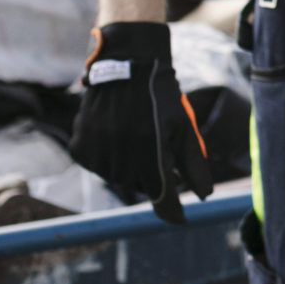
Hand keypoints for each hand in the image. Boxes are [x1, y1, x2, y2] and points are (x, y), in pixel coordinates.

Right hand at [68, 22, 213, 222]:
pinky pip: (97, 166)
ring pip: (117, 177)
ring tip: (134, 136)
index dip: (171, 210)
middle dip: (152, 174)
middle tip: (154, 147)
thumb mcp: (183, 127)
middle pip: (140, 186)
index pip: (162, 195)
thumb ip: (193, 164)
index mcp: (151, 151)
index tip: (179, 218)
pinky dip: (107, 159)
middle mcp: (121, 154)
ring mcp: (97, 150)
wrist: (126, 65)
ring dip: (129, 167)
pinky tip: (115, 136)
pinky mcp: (79, 146)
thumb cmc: (161, 98)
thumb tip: (205, 197)